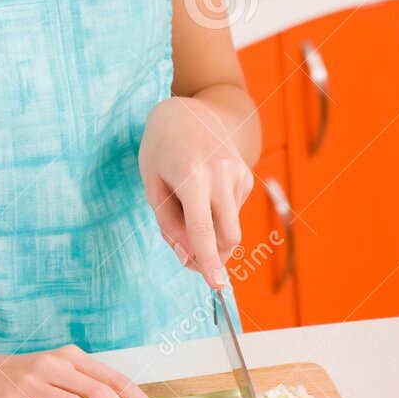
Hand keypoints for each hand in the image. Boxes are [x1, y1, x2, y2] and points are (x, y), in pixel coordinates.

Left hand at [139, 96, 253, 287]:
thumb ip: (168, 225)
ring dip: (210, 233)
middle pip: (227, 236)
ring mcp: (238, 173)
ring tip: (186, 205)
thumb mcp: (151, 185)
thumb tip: (189, 257)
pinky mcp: (247, 175)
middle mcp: (221, 173)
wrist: (189, 112)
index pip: (202, 229)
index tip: (217, 286)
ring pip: (230, 227)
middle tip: (189, 262)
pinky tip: (202, 192)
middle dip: (213, 257)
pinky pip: (232, 212)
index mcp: (192, 175)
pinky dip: (217, 214)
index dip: (208, 261)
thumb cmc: (161, 150)